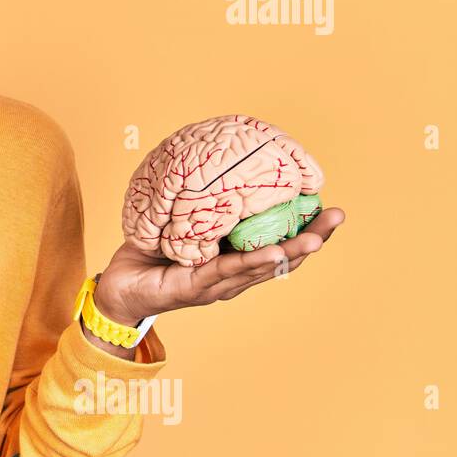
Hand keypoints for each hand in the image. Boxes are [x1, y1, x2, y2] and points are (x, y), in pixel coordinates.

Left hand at [92, 207, 346, 324]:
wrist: (118, 288)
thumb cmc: (149, 254)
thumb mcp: (181, 225)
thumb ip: (202, 206)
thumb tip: (218, 167)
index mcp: (232, 261)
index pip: (277, 244)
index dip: (305, 228)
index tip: (330, 206)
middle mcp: (231, 277)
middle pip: (280, 258)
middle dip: (312, 238)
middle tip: (338, 215)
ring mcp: (216, 286)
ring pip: (260, 268)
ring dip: (290, 252)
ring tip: (315, 238)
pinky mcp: (195, 288)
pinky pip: (225, 271)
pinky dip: (251, 263)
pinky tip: (271, 253)